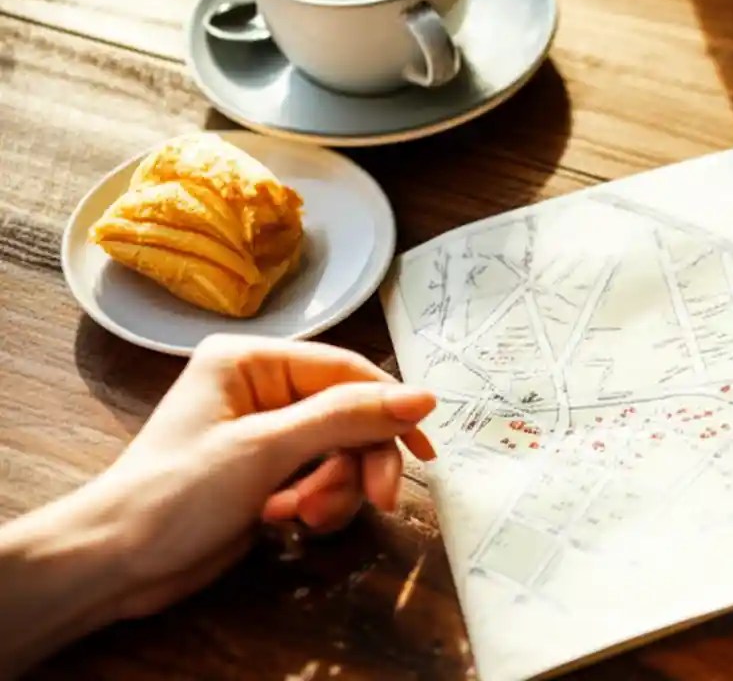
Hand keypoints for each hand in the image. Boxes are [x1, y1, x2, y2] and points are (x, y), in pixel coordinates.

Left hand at [93, 334, 436, 618]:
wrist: (117, 563)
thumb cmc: (175, 495)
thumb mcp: (266, 450)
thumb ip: (347, 418)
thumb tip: (422, 397)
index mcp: (251, 361)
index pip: (346, 371)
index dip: (390, 407)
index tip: (423, 448)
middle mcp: (261, 387)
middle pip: (349, 416)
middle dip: (358, 461)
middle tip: (378, 500)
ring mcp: (265, 432)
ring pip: (341, 452)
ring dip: (334, 489)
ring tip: (301, 517)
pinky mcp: (268, 471)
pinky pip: (322, 478)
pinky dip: (317, 503)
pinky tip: (287, 522)